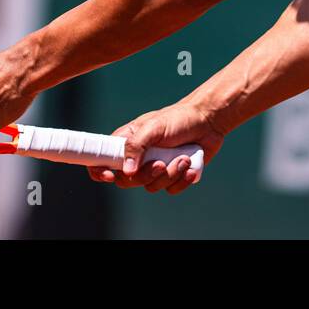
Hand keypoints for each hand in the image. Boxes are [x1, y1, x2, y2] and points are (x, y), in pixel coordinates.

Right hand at [88, 101, 225, 194]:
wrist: (208, 122)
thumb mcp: (154, 127)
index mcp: (127, 142)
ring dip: (170, 174)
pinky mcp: (172, 175)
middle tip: (161, 164)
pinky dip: (182, 179)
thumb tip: (125, 171)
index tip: (110, 176)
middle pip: (128, 181)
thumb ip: (136, 146)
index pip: (102, 160)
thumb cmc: (178, 119)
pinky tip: (190, 165)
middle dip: (146, 175)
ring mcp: (155, 167)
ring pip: (152, 187)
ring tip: (183, 158)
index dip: (100, 171)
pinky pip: (171, 189)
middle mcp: (138, 157)